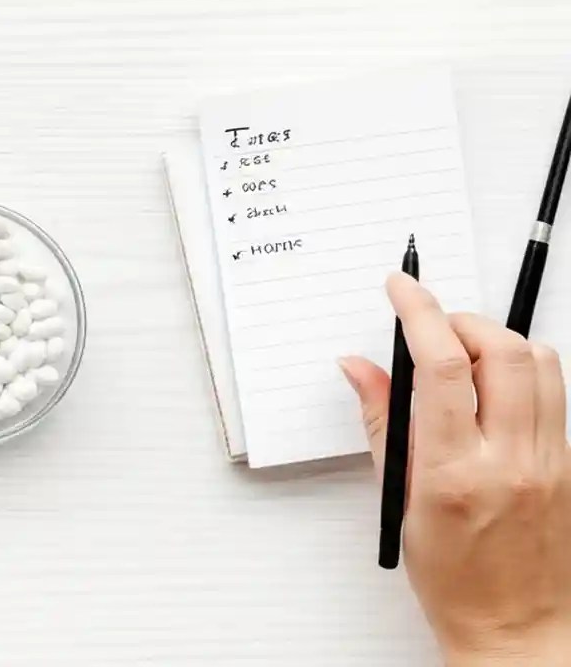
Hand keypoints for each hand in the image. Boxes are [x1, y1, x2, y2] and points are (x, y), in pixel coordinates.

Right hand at [340, 274, 570, 664]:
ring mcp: (550, 459)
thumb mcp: (399, 501)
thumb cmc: (454, 579)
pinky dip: (522, 369)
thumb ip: (381, 424)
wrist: (519, 625)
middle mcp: (511, 460)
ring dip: (498, 338)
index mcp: (454, 473)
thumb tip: (360, 369)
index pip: (442, 368)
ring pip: (540, 361)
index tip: (401, 288)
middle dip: (462, 320)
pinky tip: (493, 388)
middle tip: (432, 326)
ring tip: (464, 354)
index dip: (419, 312)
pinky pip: (554, 391)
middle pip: (502, 350)